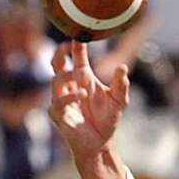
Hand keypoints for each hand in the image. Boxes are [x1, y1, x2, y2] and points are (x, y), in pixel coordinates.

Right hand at [48, 42, 128, 160]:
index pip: (77, 58)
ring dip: (67, 76)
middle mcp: (70, 87)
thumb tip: (122, 67)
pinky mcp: (59, 115)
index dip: (76, 46)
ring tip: (80, 77)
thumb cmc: (108, 119)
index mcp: (83, 79)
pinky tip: (81, 94)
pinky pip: (58, 103)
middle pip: (57, 64)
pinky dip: (69, 96)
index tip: (79, 34)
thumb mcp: (119, 100)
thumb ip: (120, 84)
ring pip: (55, 81)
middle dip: (59, 53)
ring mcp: (63, 100)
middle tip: (67, 46)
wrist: (101, 143)